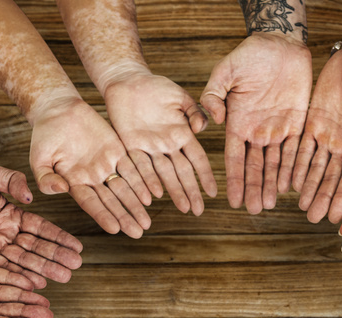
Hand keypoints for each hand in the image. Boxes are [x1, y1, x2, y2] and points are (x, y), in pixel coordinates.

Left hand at [0, 162, 83, 287]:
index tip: (77, 248)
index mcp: (9, 213)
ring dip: (41, 270)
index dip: (58, 238)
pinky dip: (16, 276)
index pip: (39, 228)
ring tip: (62, 278)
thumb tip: (31, 197)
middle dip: (55, 258)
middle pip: (34, 248)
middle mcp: (2, 232)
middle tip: (75, 268)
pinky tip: (33, 283)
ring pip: (20, 261)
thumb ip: (9, 181)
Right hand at [28, 93, 151, 237]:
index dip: (103, 215)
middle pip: (112, 201)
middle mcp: (93, 178)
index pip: (91, 203)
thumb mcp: (38, 158)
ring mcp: (106, 165)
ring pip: (125, 188)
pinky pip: (132, 167)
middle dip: (126, 216)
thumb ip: (45, 178)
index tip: (115, 229)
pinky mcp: (117, 151)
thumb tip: (59, 189)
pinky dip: (141, 181)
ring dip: (136, 204)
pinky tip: (151, 195)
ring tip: (147, 222)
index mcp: (74, 183)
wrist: (58, 110)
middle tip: (139, 232)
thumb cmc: (44, 136)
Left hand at [105, 72, 216, 215]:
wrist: (127, 82)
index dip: (205, 176)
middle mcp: (168, 145)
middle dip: (191, 192)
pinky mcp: (131, 146)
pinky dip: (147, 180)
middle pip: (182, 172)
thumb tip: (202, 128)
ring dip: (174, 192)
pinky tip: (155, 195)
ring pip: (164, 174)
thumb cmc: (155, 87)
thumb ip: (194, 111)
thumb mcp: (179, 96)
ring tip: (183, 209)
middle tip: (198, 211)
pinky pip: (140, 166)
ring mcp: (150, 148)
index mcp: (182, 134)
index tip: (213, 193)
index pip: (197, 159)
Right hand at [201, 33, 312, 213]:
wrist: (279, 43)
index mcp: (238, 123)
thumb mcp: (225, 71)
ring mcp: (277, 129)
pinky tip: (291, 185)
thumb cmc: (249, 55)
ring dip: (272, 184)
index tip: (231, 200)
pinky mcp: (297, 123)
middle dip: (254, 188)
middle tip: (254, 210)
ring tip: (270, 204)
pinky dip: (294, 168)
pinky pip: (296, 150)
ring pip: (275, 163)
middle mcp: (257, 131)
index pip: (234, 158)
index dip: (233, 179)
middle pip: (254, 167)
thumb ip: (214, 95)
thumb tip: (212, 120)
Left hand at [293, 45, 341, 224]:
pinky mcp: (313, 122)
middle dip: (323, 198)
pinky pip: (301, 147)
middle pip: (331, 176)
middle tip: (313, 218)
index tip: (337, 216)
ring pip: (315, 166)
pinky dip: (295, 165)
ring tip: (301, 207)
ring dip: (308, 187)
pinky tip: (289, 182)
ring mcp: (328, 134)